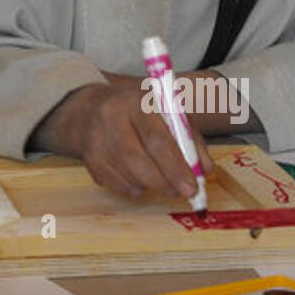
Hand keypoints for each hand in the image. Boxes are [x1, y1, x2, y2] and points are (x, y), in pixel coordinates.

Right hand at [35, 79, 214, 201]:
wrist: (90, 111)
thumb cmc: (137, 112)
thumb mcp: (166, 112)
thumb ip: (188, 138)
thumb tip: (206, 169)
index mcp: (135, 103)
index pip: (156, 138)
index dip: (176, 166)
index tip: (193, 186)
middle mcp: (111, 120)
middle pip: (139, 162)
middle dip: (166, 183)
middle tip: (184, 192)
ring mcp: (96, 142)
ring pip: (130, 179)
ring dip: (152, 186)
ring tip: (160, 177)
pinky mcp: (89, 162)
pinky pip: (118, 187)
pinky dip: (135, 188)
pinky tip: (137, 174)